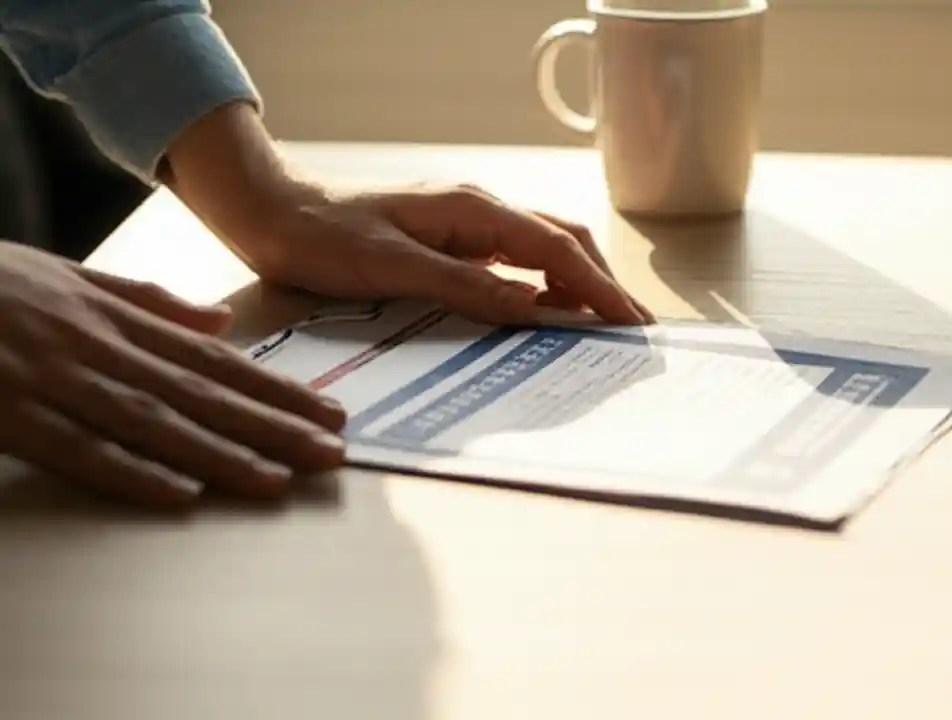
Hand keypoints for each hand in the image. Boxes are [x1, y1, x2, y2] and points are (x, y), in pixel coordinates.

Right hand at [0, 241, 347, 508]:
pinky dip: (128, 471)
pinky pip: (76, 449)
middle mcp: (99, 349)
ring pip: (154, 424)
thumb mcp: (69, 278)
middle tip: (331, 454)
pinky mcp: (10, 414)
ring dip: (221, 455)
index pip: (216, 362)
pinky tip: (178, 494)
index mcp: (116, 319)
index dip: (276, 390)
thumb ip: (147, 301)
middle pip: (200, 395)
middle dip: (271, 427)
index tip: (327, 414)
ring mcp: (54, 382)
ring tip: (279, 480)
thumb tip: (221, 323)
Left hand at [241, 182, 655, 325]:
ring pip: (545, 250)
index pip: (558, 250)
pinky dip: (544, 287)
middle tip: (630, 331)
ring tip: (598, 329)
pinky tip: (543, 314)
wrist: (274, 213)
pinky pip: (516, 261)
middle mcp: (481, 211)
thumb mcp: (392, 266)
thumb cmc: (323, 237)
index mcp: (474, 210)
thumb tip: (534, 310)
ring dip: (577, 286)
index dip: (599, 288)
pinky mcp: (455, 241)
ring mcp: (469, 225)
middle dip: (602, 285)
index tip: (631, 324)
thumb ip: (466, 286)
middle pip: (565, 242)